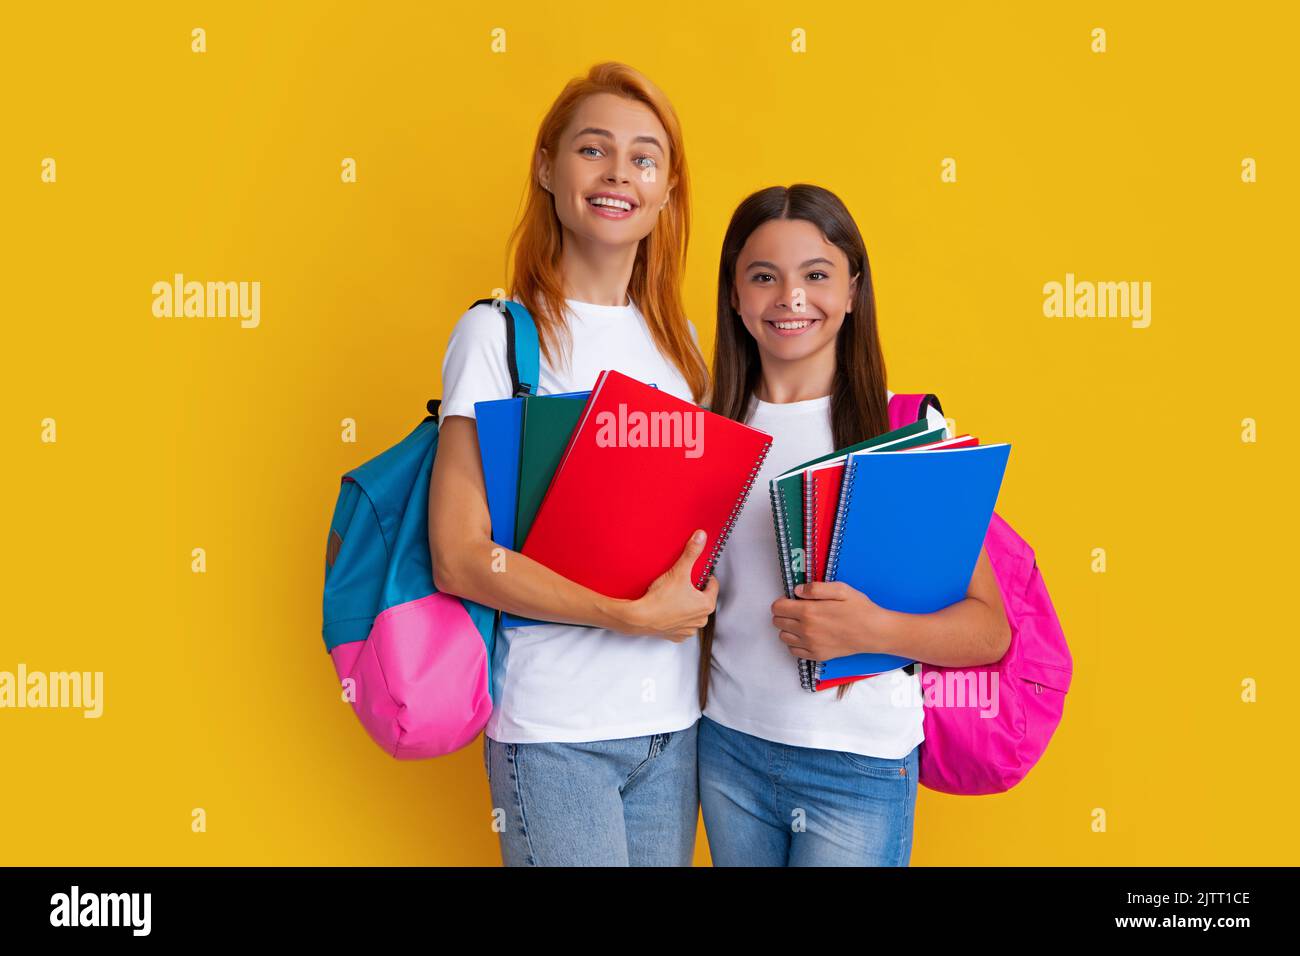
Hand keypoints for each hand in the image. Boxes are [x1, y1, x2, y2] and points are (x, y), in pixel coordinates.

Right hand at [619, 529, 717, 641]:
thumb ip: (692, 552)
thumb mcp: (678, 571)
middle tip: (681, 583)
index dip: (704, 577)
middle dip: (694, 591)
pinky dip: (676, 618)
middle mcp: (701, 620)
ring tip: (673, 596)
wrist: (640, 617)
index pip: (712, 585)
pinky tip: (667, 610)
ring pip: (692, 613)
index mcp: (706, 604)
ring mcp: (689, 630)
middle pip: (702, 599)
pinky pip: (680, 624)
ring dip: (686, 605)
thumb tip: (701, 536)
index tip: (695, 573)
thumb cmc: (660, 597)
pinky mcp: (676, 636)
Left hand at [771, 581, 894, 660]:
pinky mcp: (817, 655)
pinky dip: (796, 643)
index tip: (792, 600)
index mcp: (809, 611)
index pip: (777, 608)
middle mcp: (806, 630)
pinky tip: (807, 636)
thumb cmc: (859, 609)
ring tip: (803, 622)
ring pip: (783, 637)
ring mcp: (810, 645)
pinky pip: (794, 651)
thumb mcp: (840, 589)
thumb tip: (797, 591)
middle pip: (777, 622)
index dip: (782, 601)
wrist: (874, 632)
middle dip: (784, 614)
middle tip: (798, 610)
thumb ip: (815, 588)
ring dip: (788, 628)